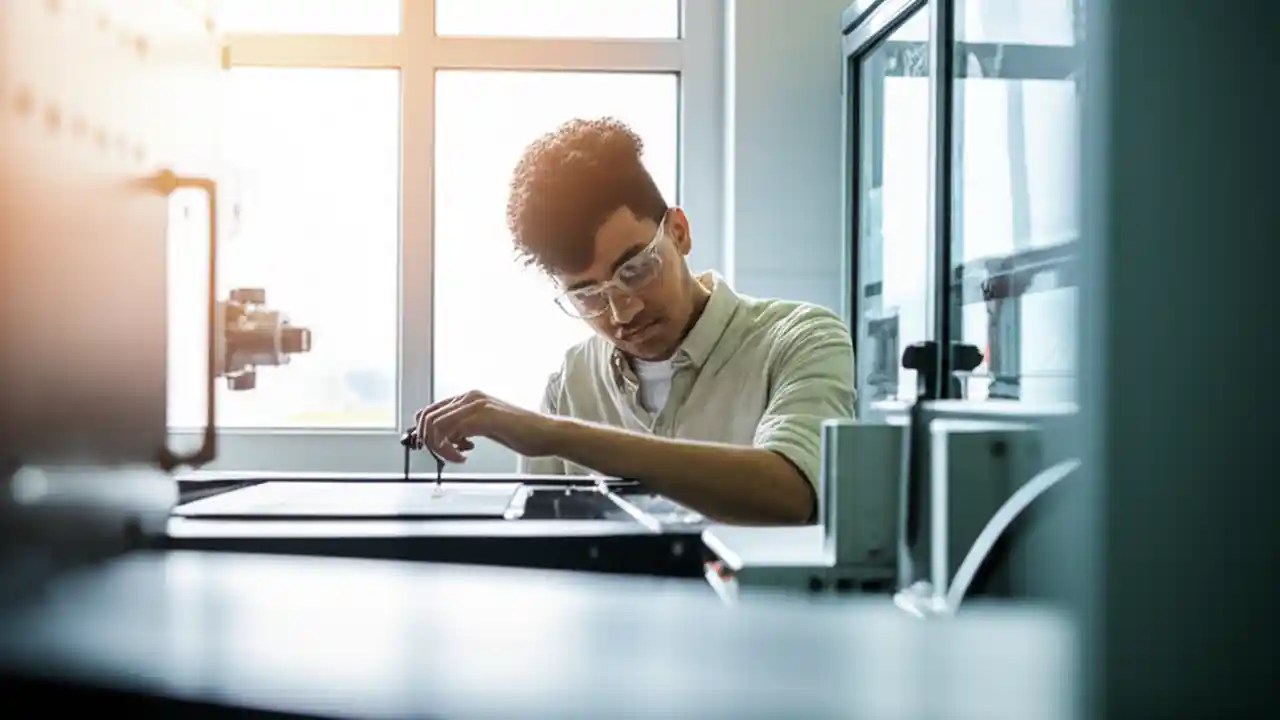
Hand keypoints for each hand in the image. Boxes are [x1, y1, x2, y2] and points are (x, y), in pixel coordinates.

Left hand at [412, 390, 558, 462]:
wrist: (545, 433)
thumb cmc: (520, 433)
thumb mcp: (485, 428)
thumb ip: (464, 428)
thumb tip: (443, 439)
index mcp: (469, 397)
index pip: (430, 410)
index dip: (422, 431)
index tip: (427, 448)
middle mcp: (470, 397)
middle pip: (428, 417)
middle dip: (428, 441)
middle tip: (442, 456)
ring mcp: (477, 405)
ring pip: (437, 424)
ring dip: (440, 447)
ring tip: (456, 458)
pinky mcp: (484, 417)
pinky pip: (453, 432)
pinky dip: (451, 450)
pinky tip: (465, 456)